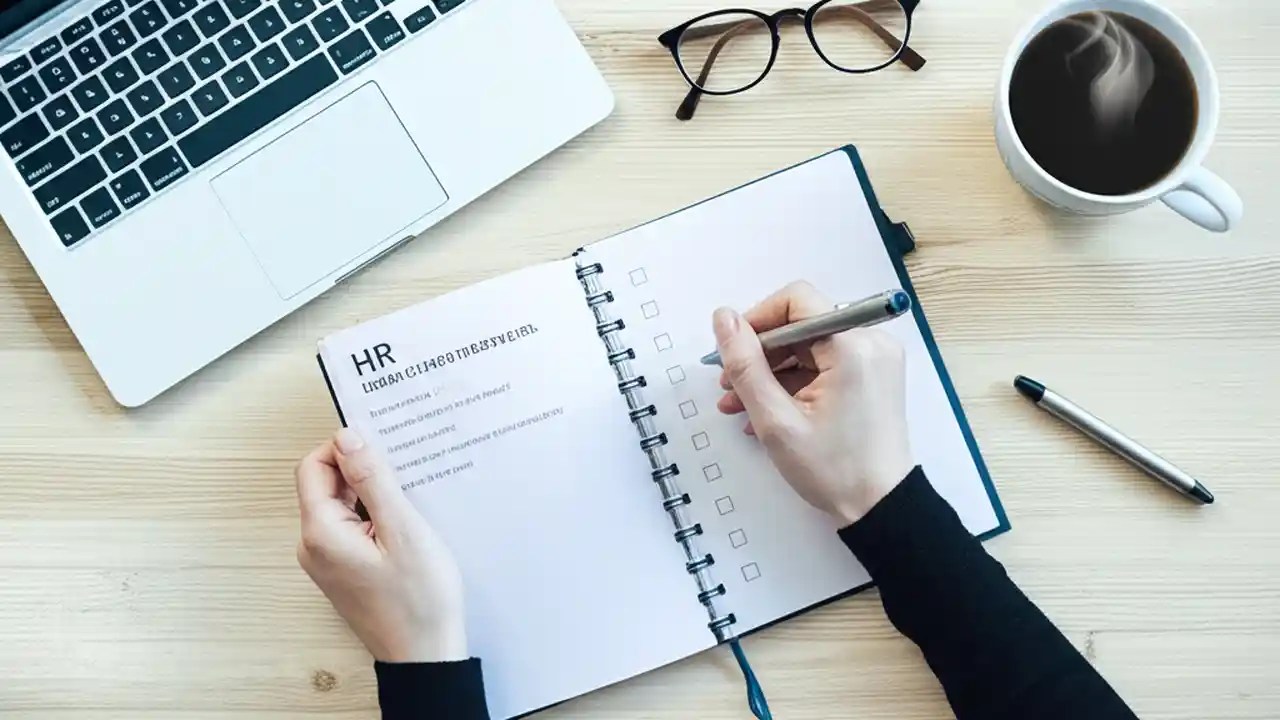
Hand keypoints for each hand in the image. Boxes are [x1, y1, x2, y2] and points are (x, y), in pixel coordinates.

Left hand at [295, 428, 466, 662]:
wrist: (425, 656)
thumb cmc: (419, 601)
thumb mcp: (403, 530)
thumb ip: (372, 480)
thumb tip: (348, 437)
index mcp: (321, 533)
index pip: (313, 466)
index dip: (345, 448)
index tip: (382, 447)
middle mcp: (315, 545)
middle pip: (326, 483)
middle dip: (362, 469)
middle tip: (404, 472)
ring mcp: (328, 559)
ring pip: (342, 504)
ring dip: (372, 492)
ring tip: (410, 499)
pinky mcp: (345, 568)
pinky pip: (352, 526)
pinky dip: (375, 514)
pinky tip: (405, 522)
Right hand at [712, 281, 915, 525]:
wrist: (881, 507)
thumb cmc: (834, 470)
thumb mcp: (776, 420)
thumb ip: (745, 365)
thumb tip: (724, 319)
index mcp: (852, 346)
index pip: (796, 300)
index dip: (757, 320)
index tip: (732, 351)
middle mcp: (871, 342)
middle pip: (801, 324)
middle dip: (760, 354)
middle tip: (728, 386)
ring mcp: (875, 359)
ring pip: (809, 346)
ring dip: (771, 372)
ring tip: (738, 405)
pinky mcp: (873, 375)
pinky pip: (825, 363)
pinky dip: (794, 381)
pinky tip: (766, 410)